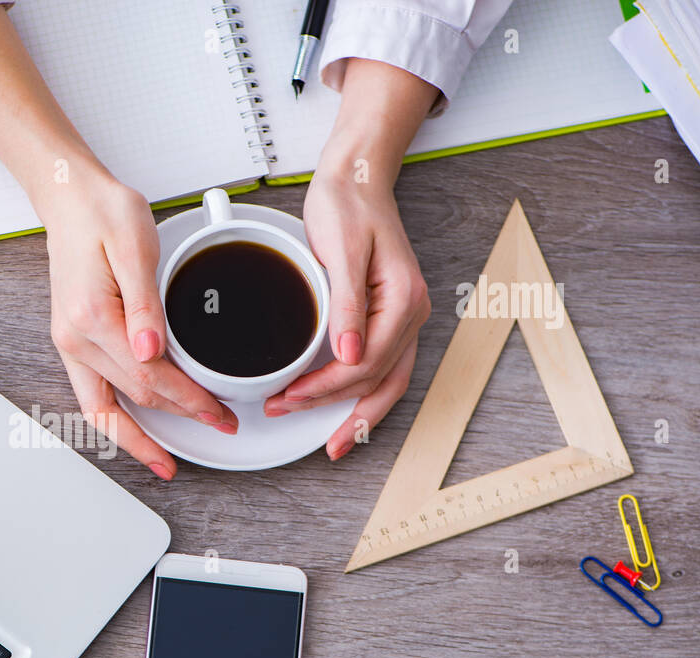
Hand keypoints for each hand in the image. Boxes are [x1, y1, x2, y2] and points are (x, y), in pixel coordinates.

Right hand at [39, 171, 238, 479]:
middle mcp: (74, 339)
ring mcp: (69, 345)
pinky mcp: (73, 343)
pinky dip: (116, 422)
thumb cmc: (103, 213)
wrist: (70, 200)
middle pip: (134, 398)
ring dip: (138, 438)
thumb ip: (144, 303)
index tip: (218, 412)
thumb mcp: (135, 245)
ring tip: (165, 461)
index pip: (150, 376)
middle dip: (179, 418)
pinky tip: (137, 434)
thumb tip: (152, 351)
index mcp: (93, 317)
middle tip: (219, 425)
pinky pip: (93, 397)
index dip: (188, 400)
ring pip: (105, 410)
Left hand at [263, 58, 437, 459]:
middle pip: (380, 382)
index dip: (326, 388)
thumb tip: (349, 355)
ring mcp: (401, 317)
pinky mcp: (386, 316)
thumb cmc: (347, 205)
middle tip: (289, 417)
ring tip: (326, 437)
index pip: (366, 363)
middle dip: (337, 410)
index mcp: (402, 300)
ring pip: (386, 381)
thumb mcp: (343, 250)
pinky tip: (337, 405)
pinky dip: (360, 391)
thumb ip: (348, 305)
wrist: (356, 178)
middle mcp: (409, 314)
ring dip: (352, 409)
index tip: (289, 396)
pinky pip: (381, 365)